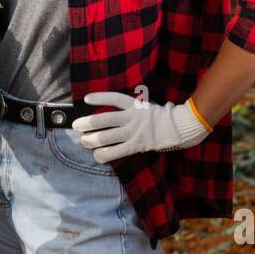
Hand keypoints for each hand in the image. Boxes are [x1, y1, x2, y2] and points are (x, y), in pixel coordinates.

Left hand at [71, 90, 210, 164]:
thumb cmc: (159, 116)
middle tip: (76, 125)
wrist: (178, 128)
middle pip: (104, 120)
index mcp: (135, 105)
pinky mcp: (137, 145)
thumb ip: (130, 107)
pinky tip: (96, 156)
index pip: (114, 98)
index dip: (99, 98)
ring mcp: (134, 132)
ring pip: (107, 137)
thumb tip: (111, 109)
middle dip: (88, 123)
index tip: (86, 99)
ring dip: (92, 140)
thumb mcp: (145, 105)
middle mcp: (133, 118)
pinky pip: (117, 152)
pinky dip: (105, 154)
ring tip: (83, 141)